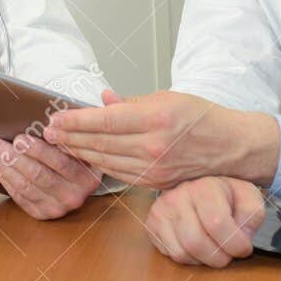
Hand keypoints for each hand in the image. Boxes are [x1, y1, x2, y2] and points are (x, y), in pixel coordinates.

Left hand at [0, 133, 99, 219]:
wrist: (79, 184)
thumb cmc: (76, 157)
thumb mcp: (79, 147)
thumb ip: (67, 137)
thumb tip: (40, 123)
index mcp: (86, 176)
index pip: (60, 162)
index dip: (38, 150)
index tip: (19, 138)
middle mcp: (74, 195)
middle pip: (38, 174)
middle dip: (14, 157)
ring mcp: (57, 206)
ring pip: (26, 186)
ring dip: (5, 167)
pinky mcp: (42, 213)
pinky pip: (20, 196)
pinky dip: (6, 179)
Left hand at [45, 89, 278, 189]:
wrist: (232, 147)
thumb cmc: (202, 117)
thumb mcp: (168, 98)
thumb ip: (131, 102)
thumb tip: (103, 99)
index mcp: (157, 119)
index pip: (106, 121)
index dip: (76, 121)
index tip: (55, 118)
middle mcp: (154, 146)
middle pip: (100, 143)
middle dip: (70, 137)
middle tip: (48, 131)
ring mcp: (154, 168)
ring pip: (105, 160)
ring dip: (79, 152)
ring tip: (60, 143)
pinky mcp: (154, 182)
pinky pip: (118, 172)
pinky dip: (98, 164)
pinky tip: (85, 156)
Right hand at [145, 176, 265, 267]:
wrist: (198, 185)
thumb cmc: (225, 195)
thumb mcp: (247, 197)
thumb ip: (252, 214)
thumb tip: (242, 236)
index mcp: (204, 186)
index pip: (217, 224)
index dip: (234, 244)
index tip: (245, 248)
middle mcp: (177, 196)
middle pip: (196, 243)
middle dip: (218, 258)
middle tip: (229, 256)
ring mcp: (160, 211)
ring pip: (182, 253)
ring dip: (203, 260)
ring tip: (214, 250)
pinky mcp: (151, 225)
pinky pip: (171, 254)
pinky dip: (189, 258)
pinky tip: (198, 247)